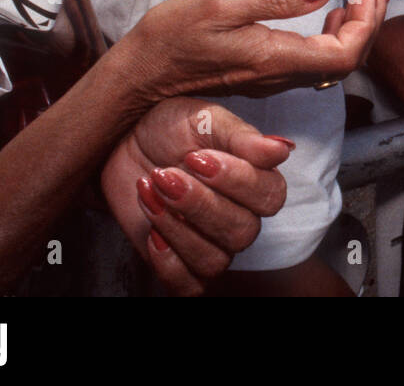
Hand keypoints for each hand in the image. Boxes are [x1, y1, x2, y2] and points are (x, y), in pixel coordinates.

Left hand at [101, 98, 292, 295]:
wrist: (122, 141)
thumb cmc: (168, 127)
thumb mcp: (203, 119)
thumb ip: (242, 137)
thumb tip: (281, 150)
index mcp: (255, 181)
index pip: (270, 197)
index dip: (237, 181)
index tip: (198, 157)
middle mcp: (240, 217)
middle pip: (242, 232)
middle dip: (200, 205)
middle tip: (166, 175)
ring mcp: (211, 243)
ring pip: (215, 260)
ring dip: (178, 229)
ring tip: (152, 193)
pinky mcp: (178, 262)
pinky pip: (188, 285)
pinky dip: (168, 263)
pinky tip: (151, 231)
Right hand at [117, 0, 392, 104]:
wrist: (139, 74)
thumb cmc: (172, 37)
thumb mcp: (220, 4)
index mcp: (276, 58)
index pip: (346, 54)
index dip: (369, 24)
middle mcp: (280, 75)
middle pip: (347, 62)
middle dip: (371, 25)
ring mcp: (273, 78)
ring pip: (332, 63)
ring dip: (354, 30)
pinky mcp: (264, 74)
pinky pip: (313, 61)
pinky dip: (332, 35)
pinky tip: (326, 12)